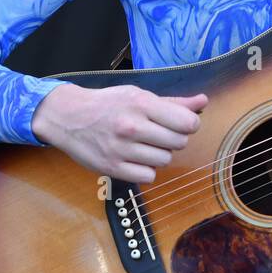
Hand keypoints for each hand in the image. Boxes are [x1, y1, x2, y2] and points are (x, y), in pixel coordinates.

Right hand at [31, 83, 208, 182]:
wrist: (68, 117)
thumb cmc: (108, 104)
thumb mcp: (139, 95)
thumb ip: (173, 102)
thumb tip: (203, 101)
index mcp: (141, 104)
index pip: (187, 123)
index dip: (189, 125)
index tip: (180, 124)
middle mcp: (131, 126)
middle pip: (178, 143)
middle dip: (174, 139)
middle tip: (158, 133)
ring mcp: (121, 149)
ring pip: (164, 160)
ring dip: (159, 154)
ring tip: (144, 145)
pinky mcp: (112, 168)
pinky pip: (148, 176)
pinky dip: (146, 169)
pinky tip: (136, 158)